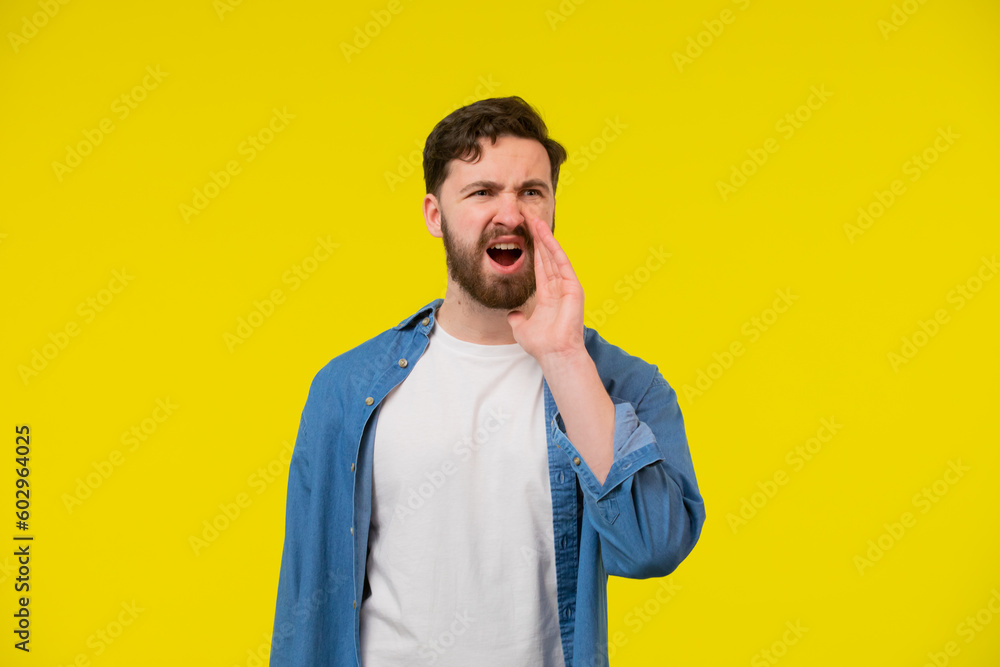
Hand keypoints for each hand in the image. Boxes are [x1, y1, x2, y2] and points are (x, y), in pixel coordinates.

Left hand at [506, 217, 585, 363]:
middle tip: (529, 218)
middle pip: (547, 256)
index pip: (539, 266)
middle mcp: (558, 287)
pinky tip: (545, 235)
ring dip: (544, 238)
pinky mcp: (573, 286)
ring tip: (535, 219)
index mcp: (548, 295)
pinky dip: (554, 248)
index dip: (532, 249)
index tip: (524, 234)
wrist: (554, 353)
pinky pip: (562, 262)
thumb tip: (511, 314)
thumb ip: (517, 318)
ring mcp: (567, 286)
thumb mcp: (522, 328)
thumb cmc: (541, 345)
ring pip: (554, 256)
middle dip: (537, 237)